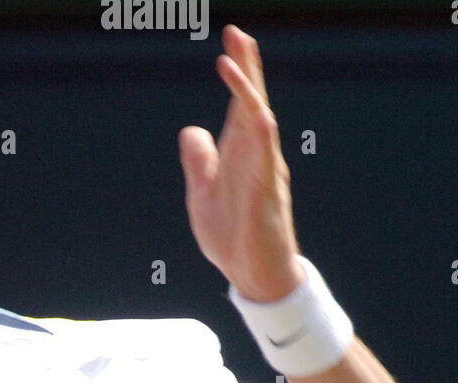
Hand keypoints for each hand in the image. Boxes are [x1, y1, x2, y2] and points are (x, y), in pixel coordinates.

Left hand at [178, 25, 303, 302]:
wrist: (252, 275)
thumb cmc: (233, 236)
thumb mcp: (202, 194)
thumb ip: (199, 161)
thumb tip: (190, 130)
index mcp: (239, 154)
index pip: (238, 104)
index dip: (236, 73)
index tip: (229, 41)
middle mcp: (256, 156)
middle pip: (253, 102)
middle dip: (246, 68)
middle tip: (236, 33)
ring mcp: (264, 173)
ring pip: (259, 123)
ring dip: (246, 93)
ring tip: (234, 64)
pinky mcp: (267, 196)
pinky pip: (267, 161)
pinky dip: (263, 136)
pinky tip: (259, 115)